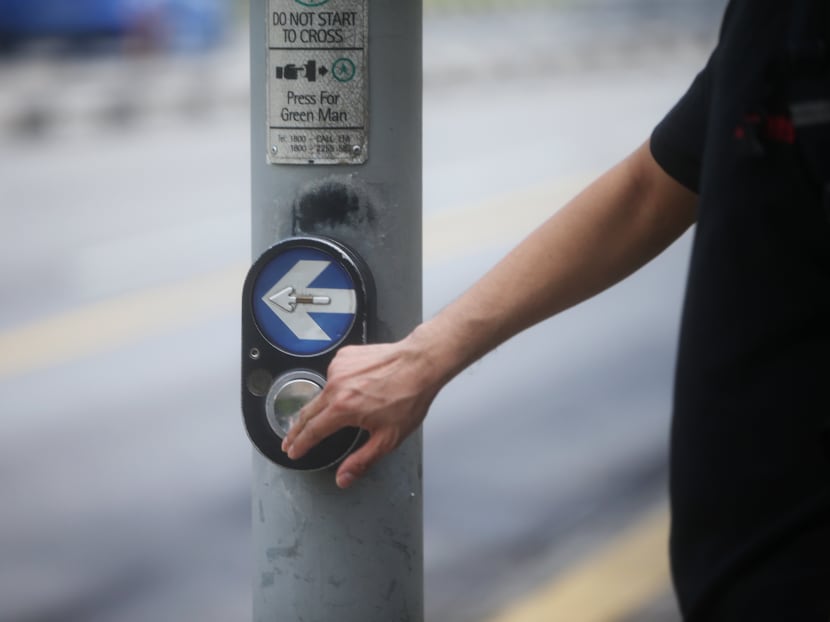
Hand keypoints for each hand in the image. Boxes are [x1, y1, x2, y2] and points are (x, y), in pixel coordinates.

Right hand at [281, 335, 442, 488]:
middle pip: (308, 412)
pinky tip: (352, 389)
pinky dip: (337, 385)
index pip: (312, 431)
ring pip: (321, 392)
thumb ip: (362, 460)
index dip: (300, 444)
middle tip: (290, 440)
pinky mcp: (344, 356)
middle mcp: (335, 386)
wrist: (420, 363)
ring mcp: (338, 368)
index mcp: (342, 408)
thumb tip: (343, 479)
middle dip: (296, 429)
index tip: (292, 451)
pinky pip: (333, 375)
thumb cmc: (409, 398)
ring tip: (330, 415)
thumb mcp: (388, 438)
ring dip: (321, 406)